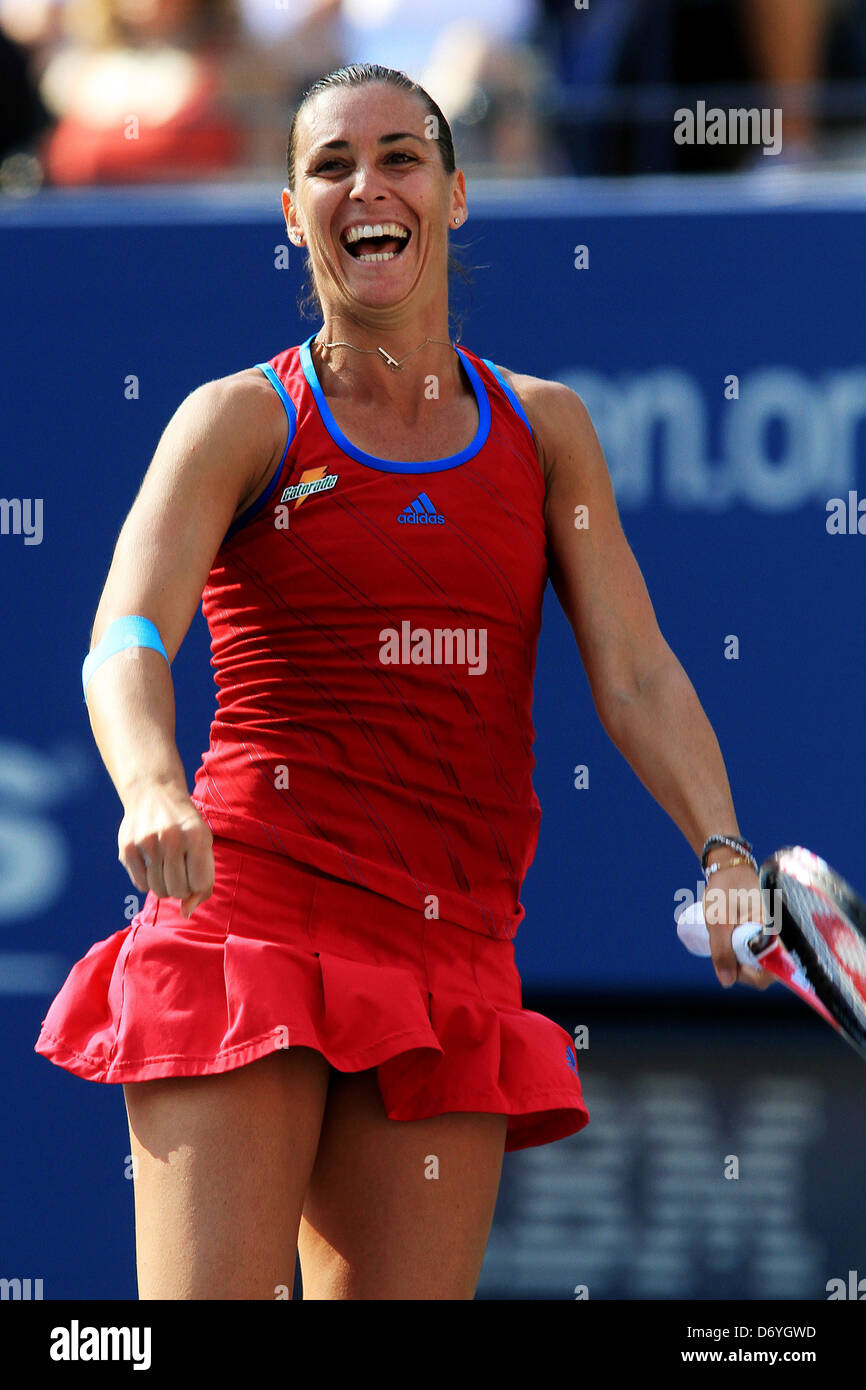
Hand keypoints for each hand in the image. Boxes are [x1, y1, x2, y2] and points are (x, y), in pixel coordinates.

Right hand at [118, 781, 213, 917]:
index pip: (199, 884)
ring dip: (164, 885)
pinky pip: (140, 884)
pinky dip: (148, 881)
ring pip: (158, 890)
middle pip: (177, 890)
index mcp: (195, 837)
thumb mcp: (203, 844)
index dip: (198, 887)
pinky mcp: (127, 848)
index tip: (194, 876)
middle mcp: (170, 838)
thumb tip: (186, 913)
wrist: (154, 794)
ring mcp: (146, 843)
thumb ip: (203, 879)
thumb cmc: (185, 826)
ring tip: (166, 867)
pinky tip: (151, 863)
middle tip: (179, 871)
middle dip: (181, 888)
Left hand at [703, 861, 773, 990]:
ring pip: (764, 962)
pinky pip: (762, 953)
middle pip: (769, 970)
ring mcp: (777, 935)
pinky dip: (746, 954)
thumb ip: (722, 951)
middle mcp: (783, 935)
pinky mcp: (769, 932)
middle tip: (723, 952)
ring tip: (727, 944)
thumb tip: (727, 981)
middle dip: (744, 969)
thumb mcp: (718, 921)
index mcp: (778, 931)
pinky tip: (733, 945)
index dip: (751, 975)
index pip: (775, 970)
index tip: (730, 965)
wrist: (728, 868)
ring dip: (743, 961)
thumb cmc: (724, 889)